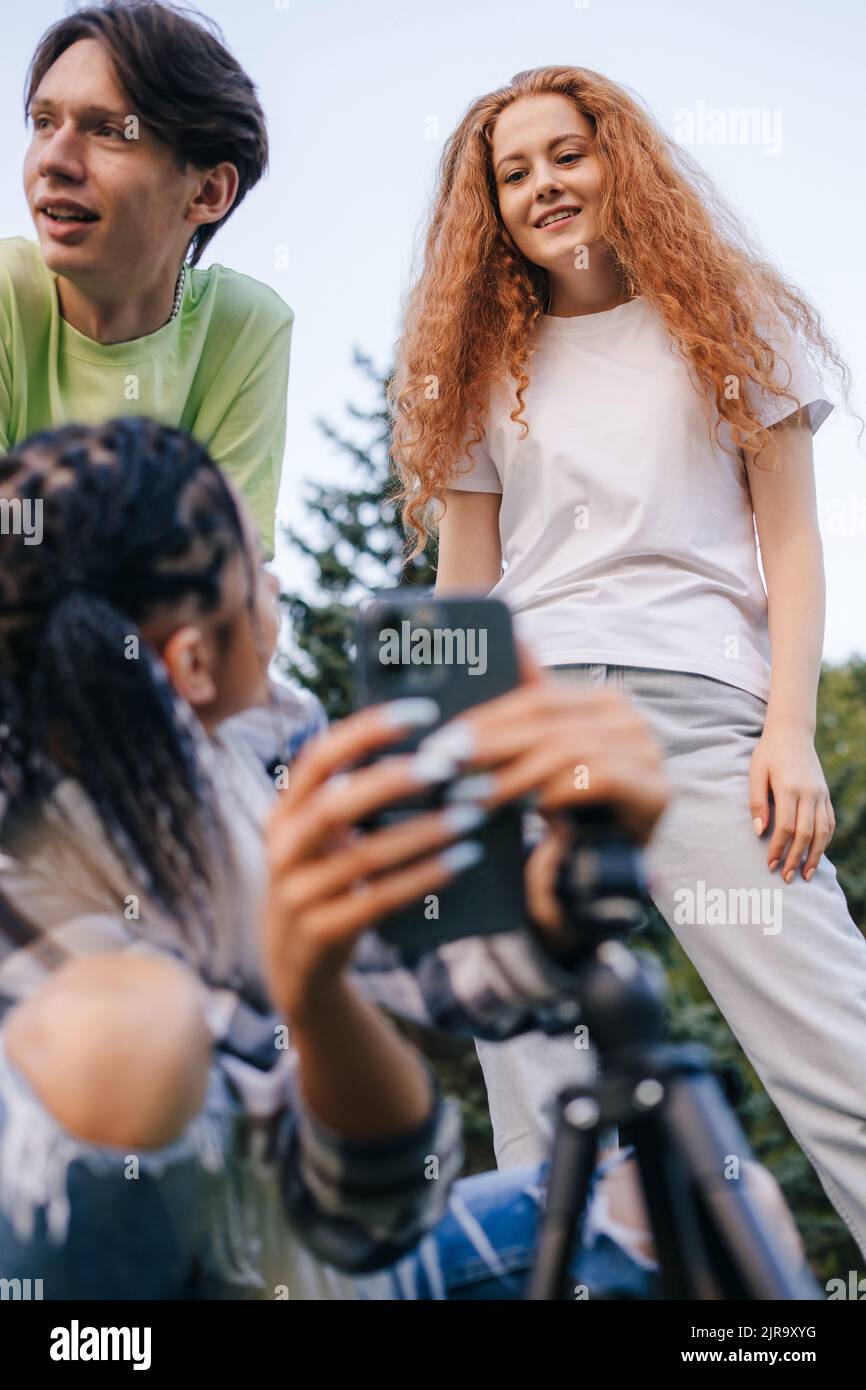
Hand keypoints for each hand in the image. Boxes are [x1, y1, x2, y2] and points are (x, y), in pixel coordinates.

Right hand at [262, 700, 484, 1021]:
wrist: (294, 963)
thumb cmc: (325, 878)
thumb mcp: (320, 837)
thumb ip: (352, 798)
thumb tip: (429, 748)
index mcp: (284, 812)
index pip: (319, 758)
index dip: (367, 731)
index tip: (421, 713)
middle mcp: (283, 849)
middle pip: (337, 804)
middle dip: (394, 780)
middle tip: (447, 765)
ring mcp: (299, 893)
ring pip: (366, 856)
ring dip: (424, 832)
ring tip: (472, 815)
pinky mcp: (323, 932)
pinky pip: (380, 899)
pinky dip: (425, 876)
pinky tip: (463, 859)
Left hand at [417, 644, 670, 942]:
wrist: (609, 880)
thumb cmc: (568, 815)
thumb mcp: (538, 762)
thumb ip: (525, 712)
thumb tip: (513, 641)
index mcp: (602, 702)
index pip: (536, 698)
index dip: (486, 718)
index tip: (441, 740)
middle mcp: (629, 718)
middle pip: (547, 720)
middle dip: (488, 743)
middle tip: (444, 765)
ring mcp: (647, 753)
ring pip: (565, 749)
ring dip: (510, 774)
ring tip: (469, 795)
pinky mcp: (655, 791)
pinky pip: (595, 778)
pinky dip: (554, 794)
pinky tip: (525, 812)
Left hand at [749, 720, 834, 881]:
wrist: (792, 734)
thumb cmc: (768, 754)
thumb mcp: (756, 773)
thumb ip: (757, 802)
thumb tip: (760, 832)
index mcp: (789, 788)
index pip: (786, 827)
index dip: (778, 849)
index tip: (769, 865)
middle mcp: (809, 793)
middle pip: (805, 834)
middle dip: (796, 859)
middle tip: (786, 878)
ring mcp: (821, 794)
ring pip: (822, 831)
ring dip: (815, 855)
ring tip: (806, 875)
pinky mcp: (826, 795)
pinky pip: (829, 822)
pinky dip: (824, 841)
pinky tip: (816, 854)